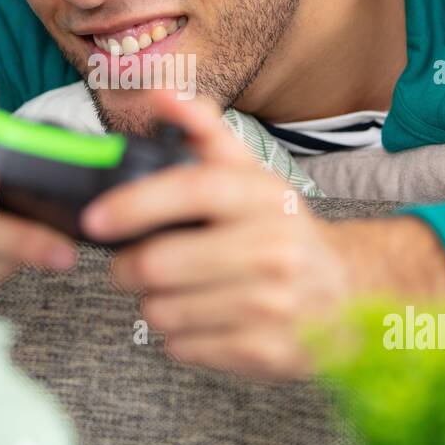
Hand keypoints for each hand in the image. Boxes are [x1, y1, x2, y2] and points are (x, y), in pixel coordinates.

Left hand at [80, 89, 444, 380]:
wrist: (350, 293)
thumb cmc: (283, 230)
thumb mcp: (253, 176)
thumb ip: (204, 132)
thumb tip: (159, 92)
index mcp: (263, 198)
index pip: (189, 191)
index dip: (133, 204)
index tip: (94, 219)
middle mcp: (272, 250)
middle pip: (160, 264)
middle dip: (128, 268)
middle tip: (131, 265)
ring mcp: (271, 305)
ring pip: (163, 312)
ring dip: (153, 304)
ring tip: (176, 292)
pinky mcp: (265, 352)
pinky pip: (183, 348)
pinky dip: (179, 336)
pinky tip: (204, 319)